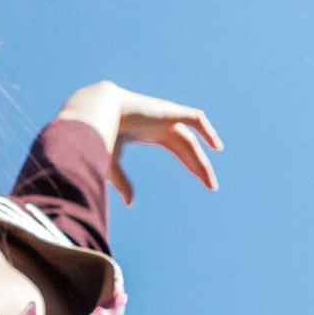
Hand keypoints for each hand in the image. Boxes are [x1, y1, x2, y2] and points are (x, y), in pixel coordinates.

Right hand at [54, 82, 222, 204]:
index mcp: (147, 133)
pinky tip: (217, 147)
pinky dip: (207, 130)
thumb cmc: (98, 133)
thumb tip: (131, 204)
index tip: (203, 183)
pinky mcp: (168, 110)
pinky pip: (194, 118)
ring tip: (210, 181)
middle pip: (187, 147)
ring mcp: (164, 117)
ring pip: (191, 140)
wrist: (96, 110)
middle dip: (199, 167)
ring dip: (202, 160)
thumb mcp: (111, 162)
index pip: (177, 149)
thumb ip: (121, 182)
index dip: (190, 165)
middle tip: (212, 187)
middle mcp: (159, 124)